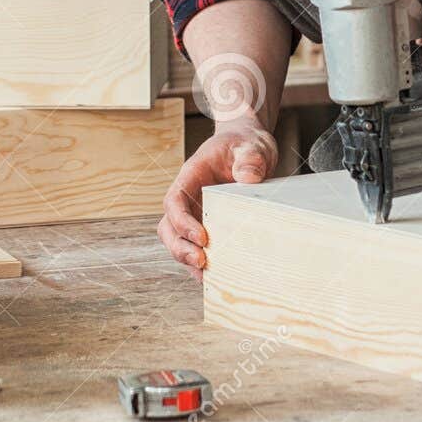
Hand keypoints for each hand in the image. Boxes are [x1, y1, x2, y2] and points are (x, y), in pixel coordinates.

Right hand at [159, 121, 276, 279]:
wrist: (249, 147)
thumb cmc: (245, 144)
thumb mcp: (252, 145)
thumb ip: (250, 158)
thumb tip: (247, 177)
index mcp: (191, 176)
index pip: (174, 201)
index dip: (182, 222)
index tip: (201, 237)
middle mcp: (188, 198)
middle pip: (169, 227)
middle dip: (180, 248)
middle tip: (201, 261)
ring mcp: (196, 213)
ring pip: (178, 241)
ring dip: (187, 260)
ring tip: (206, 277)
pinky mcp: (209, 225)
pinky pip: (197, 247)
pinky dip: (202, 263)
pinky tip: (215, 277)